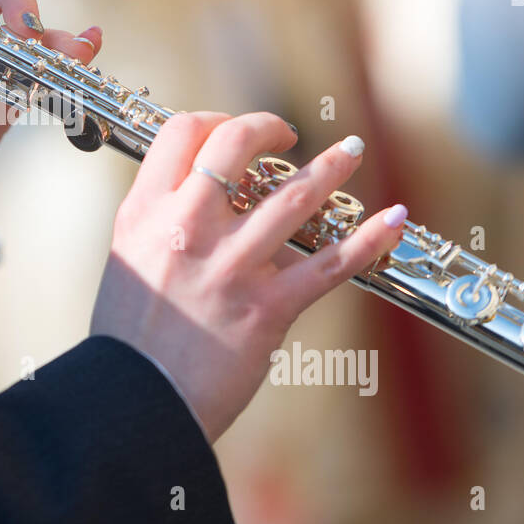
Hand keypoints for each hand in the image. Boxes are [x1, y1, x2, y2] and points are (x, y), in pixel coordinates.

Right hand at [89, 112, 407, 442]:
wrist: (137, 403)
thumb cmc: (132, 338)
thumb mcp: (129, 261)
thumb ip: (161, 222)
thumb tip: (203, 193)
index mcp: (145, 213)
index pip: (181, 133)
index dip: (215, 120)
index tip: (234, 131)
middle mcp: (186, 228)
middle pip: (235, 144)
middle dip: (269, 127)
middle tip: (288, 134)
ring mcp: (229, 266)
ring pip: (294, 196)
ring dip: (333, 166)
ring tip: (351, 150)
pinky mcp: (265, 308)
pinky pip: (329, 264)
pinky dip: (369, 239)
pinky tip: (394, 219)